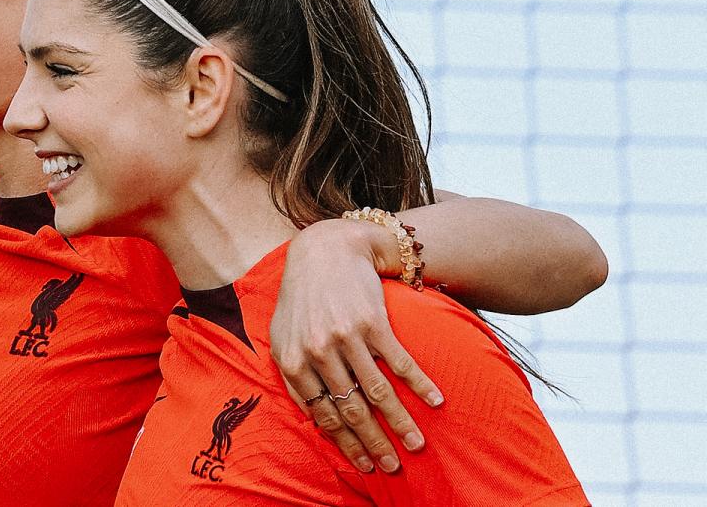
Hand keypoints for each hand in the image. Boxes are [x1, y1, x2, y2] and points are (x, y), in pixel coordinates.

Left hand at [270, 218, 443, 474]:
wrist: (326, 252)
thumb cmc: (303, 299)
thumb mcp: (282, 336)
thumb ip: (292, 376)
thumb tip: (313, 419)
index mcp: (293, 361)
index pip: (323, 415)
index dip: (346, 443)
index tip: (364, 464)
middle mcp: (318, 352)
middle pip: (352, 410)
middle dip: (375, 443)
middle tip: (393, 466)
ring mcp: (346, 337)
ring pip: (378, 392)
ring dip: (401, 423)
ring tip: (417, 444)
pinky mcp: (372, 322)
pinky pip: (400, 362)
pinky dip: (420, 385)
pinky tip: (435, 402)